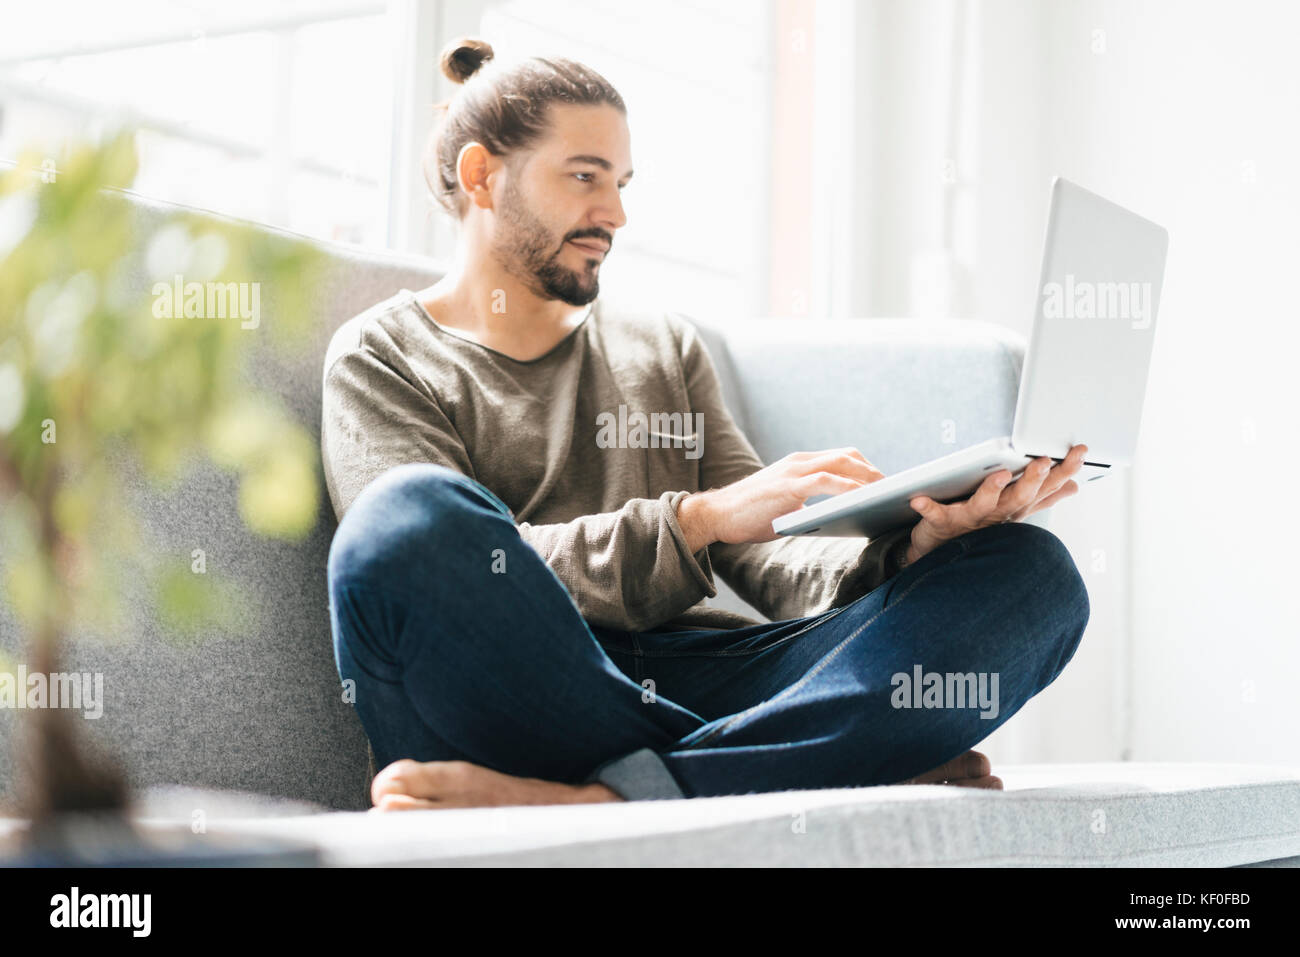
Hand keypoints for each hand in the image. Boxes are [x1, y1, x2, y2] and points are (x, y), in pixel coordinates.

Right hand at [678, 447, 885, 549]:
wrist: (716, 515)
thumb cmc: (749, 515)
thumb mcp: (783, 504)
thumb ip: (806, 502)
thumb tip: (833, 517)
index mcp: (799, 463)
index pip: (841, 456)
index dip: (865, 467)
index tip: (883, 483)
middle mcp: (799, 461)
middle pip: (848, 456)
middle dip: (874, 471)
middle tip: (893, 490)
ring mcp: (793, 471)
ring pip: (841, 464)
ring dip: (868, 478)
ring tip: (885, 495)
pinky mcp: (788, 486)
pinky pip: (825, 481)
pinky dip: (847, 488)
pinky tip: (862, 500)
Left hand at [902, 443, 1087, 564]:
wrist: (940, 554)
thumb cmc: (979, 528)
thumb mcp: (1014, 511)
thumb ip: (1042, 497)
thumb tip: (1072, 485)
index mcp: (1013, 508)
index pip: (1043, 488)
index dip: (1063, 472)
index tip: (1080, 453)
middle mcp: (995, 515)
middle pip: (1019, 497)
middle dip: (1034, 480)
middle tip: (1045, 461)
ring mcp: (969, 520)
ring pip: (984, 504)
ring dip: (992, 489)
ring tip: (1002, 474)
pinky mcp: (941, 524)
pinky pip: (935, 515)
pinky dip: (927, 507)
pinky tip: (918, 499)